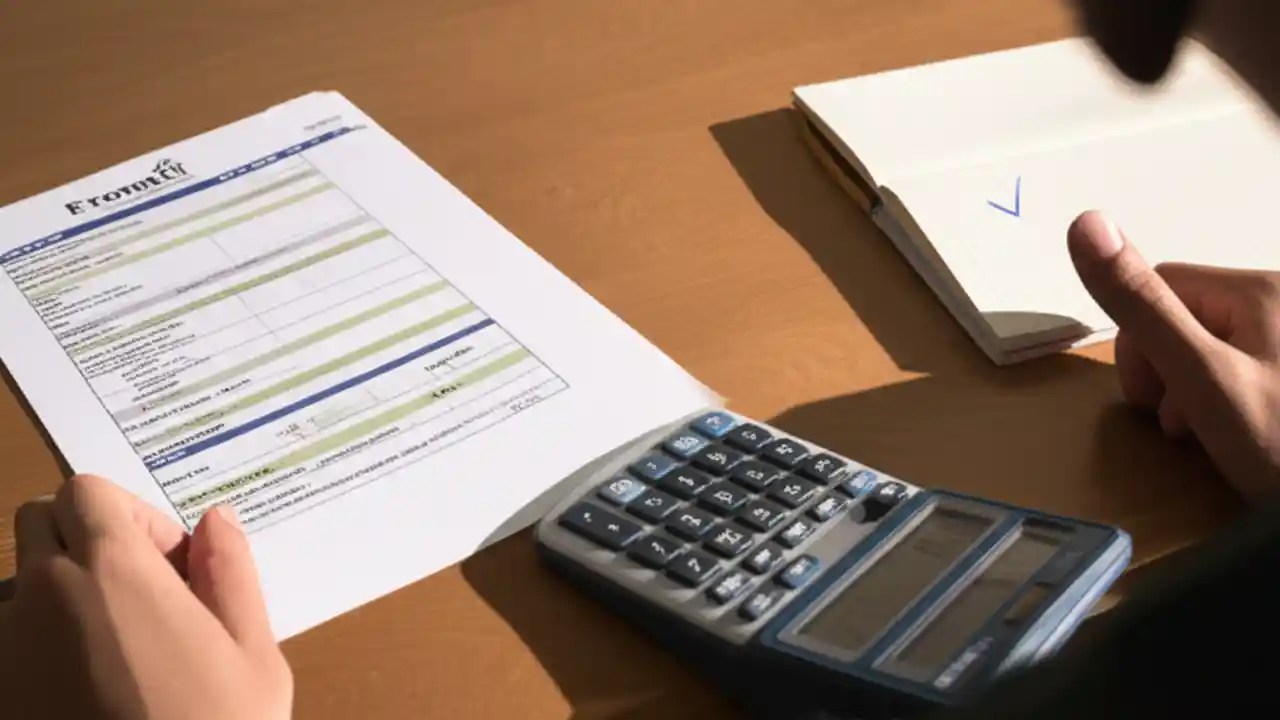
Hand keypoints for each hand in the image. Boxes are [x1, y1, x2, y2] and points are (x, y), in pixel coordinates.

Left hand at [0, 474, 291, 718]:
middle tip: (140, 592)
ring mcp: (8, 646)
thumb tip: (216, 521)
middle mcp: (44, 596)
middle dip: (86, 537)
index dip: (132, 514)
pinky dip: (35, 640)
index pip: (87, 491)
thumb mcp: (254, 655)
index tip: (170, 563)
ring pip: (19, 580)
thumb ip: (231, 573)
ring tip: (111, 644)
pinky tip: (83, 685)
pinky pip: (6, 637)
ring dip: (57, 588)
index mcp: (114, 572)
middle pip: (40, 521)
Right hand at [1068, 210, 1279, 501]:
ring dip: (1196, 391)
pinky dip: (1232, 400)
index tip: (1148, 403)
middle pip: (1189, 317)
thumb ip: (1143, 307)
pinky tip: (1247, 437)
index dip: (1137, 346)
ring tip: (1217, 438)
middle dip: (1169, 372)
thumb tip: (1086, 221)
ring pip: (1217, 346)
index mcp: (1263, 289)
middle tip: (1186, 428)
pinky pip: (1249, 366)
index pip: (1160, 287)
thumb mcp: (1202, 378)